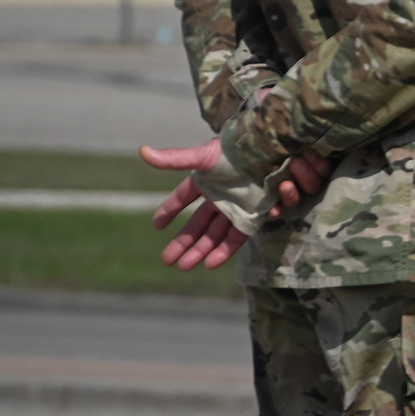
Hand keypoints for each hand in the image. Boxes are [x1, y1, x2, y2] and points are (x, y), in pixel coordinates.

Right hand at [140, 140, 330, 270]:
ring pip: (216, 234)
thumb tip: (141, 151)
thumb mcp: (204, 155)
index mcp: (206, 181)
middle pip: (198, 224)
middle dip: (183, 243)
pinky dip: (225, 250)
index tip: (157, 227)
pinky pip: (239, 235)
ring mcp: (238, 206)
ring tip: (186, 267)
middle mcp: (221, 196)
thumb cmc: (237, 149)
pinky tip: (212, 263)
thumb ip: (174, 158)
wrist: (273, 150)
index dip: (169, 211)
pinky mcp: (255, 214)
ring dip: (202, 251)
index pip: (182, 198)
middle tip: (168, 261)